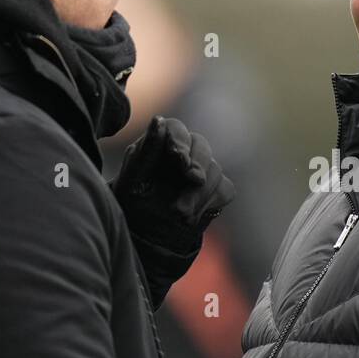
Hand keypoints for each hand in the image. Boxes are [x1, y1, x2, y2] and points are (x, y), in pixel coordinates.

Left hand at [112, 116, 234, 303]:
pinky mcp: (216, 191)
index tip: (180, 160)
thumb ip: (147, 151)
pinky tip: (192, 217)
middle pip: (201, 145)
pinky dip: (211, 203)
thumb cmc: (133, 204)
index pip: (176, 129)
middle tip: (192, 180)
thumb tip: (158, 119)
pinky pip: (225, 189)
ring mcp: (202, 171)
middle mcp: (183, 153)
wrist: (146, 237)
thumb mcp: (133, 180)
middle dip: (198, 163)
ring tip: (180, 214)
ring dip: (200, 192)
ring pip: (215, 169)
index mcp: (159, 143)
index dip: (181, 142)